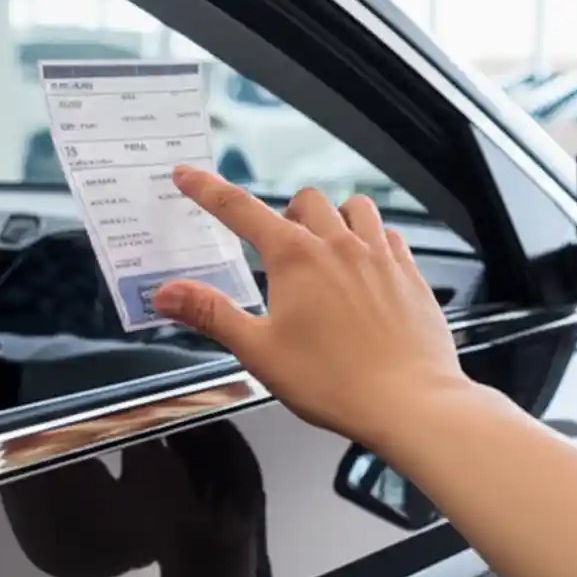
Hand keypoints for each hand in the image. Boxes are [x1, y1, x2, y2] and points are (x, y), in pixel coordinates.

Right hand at [152, 166, 472, 446]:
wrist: (409, 401)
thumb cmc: (333, 381)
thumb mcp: (259, 351)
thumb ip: (211, 314)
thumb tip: (166, 292)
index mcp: (294, 258)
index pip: (239, 210)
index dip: (207, 190)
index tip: (188, 176)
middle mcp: (338, 245)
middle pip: (305, 201)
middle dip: (285, 213)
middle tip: (278, 245)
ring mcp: (379, 255)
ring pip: (354, 207)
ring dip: (334, 217)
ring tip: (325, 245)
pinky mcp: (410, 274)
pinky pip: (389, 235)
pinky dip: (372, 238)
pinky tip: (367, 264)